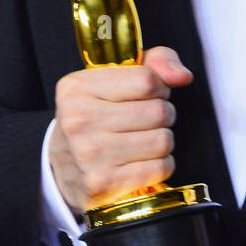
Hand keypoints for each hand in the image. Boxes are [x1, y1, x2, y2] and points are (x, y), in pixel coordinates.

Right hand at [49, 46, 192, 213]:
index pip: (147, 80)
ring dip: (162, 141)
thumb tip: (182, 76)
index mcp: (77, 88)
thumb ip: (155, 62)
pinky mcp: (102, 183)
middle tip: (146, 121)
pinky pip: (160, 167)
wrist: (63, 168)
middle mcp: (78, 120)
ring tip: (143, 140)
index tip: (148, 94)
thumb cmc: (97, 115)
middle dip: (163, 114)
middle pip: (158, 111)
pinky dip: (161, 164)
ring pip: (163, 140)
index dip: (159, 87)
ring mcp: (89, 154)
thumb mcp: (115, 78)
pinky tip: (141, 161)